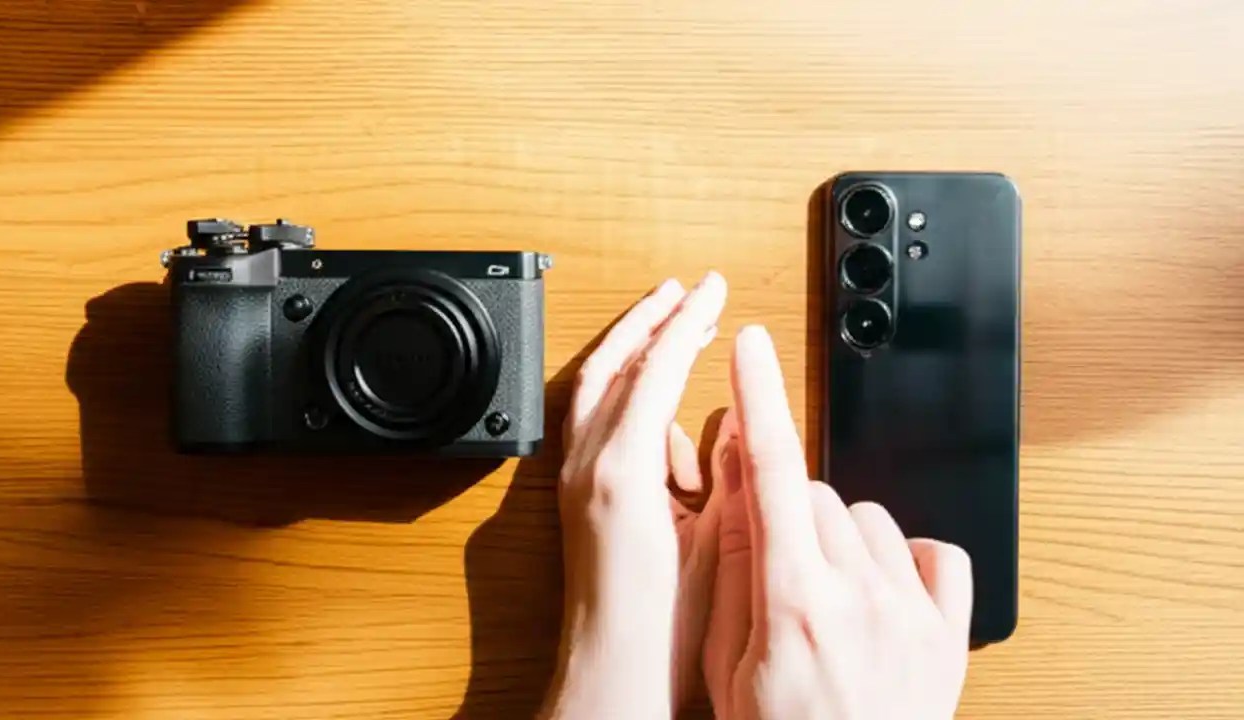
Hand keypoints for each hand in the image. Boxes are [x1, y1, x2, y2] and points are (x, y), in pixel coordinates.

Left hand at [542, 273, 727, 718]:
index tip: (711, 289)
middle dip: (648, 318)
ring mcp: (574, 479)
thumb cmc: (660, 629)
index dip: (688, 321)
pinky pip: (593, 423)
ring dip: (632, 352)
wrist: (611, 676)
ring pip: (595, 389)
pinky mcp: (576, 498)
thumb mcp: (715, 540)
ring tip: (671, 333)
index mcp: (622, 468)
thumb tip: (733, 427)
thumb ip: (723, 474)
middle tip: (682, 290)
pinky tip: (659, 417)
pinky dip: (622, 398)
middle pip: (612, 362)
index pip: (656, 367)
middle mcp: (586, 464)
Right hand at [704, 326, 973, 719]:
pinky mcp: (949, 633)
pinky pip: (935, 550)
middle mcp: (859, 598)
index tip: (752, 345)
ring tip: (825, 595)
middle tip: (774, 567)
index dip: (759, 397)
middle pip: (815, 490)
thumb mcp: (725, 662)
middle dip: (786, 511)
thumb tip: (734, 485)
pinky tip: (881, 593)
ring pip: (868, 516)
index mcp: (792, 603)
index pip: (771, 472)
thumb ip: (731, 566)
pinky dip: (905, 558)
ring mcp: (912, 614)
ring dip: (840, 536)